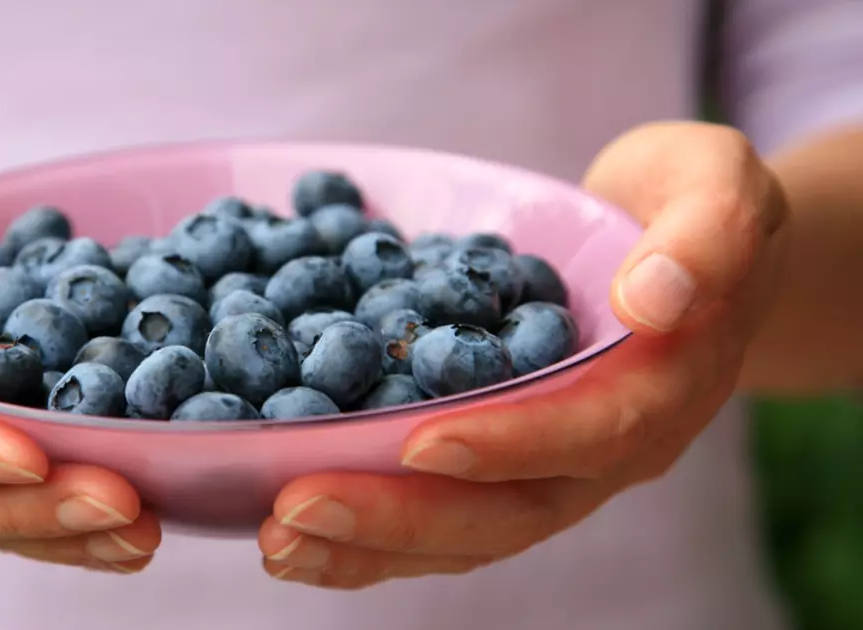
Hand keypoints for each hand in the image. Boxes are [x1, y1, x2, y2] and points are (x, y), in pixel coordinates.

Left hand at [258, 122, 790, 588]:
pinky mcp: (503, 465)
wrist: (682, 252)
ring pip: (463, 533)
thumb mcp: (716, 187)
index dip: (511, 444)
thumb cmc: (691, 204)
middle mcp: (603, 452)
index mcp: (662, 389)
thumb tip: (654, 295)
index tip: (424, 443)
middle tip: (297, 510)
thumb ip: (704, 236)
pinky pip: (437, 515)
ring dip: (367, 545)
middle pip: (508, 511)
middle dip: (401, 517)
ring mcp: (550, 469)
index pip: (590, 432)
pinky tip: (290, 532)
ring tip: (275, 540)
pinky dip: (367, 535)